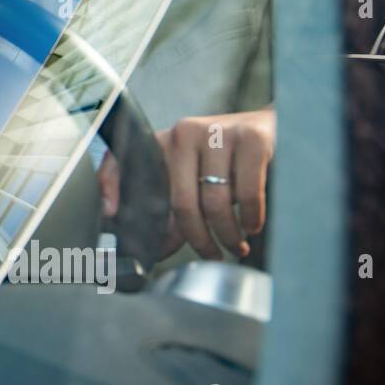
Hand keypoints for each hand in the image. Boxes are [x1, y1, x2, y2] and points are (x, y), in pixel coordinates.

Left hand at [98, 106, 274, 260]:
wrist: (275, 129)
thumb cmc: (229, 160)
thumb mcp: (195, 177)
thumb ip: (175, 210)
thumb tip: (157, 249)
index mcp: (164, 142)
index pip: (126, 161)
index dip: (111, 186)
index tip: (109, 215)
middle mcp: (185, 133)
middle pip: (181, 202)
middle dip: (197, 239)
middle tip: (211, 254)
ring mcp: (217, 133)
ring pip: (215, 202)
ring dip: (228, 235)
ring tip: (235, 245)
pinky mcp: (252, 140)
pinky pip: (247, 194)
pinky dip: (251, 218)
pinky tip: (252, 225)